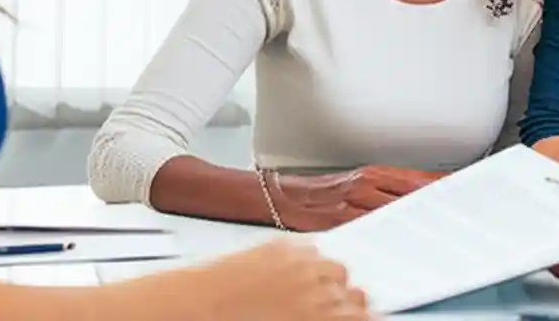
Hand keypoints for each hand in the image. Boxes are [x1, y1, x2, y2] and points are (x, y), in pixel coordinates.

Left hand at [190, 239, 370, 319]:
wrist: (192, 313)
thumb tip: (327, 319)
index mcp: (329, 318)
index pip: (365, 317)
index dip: (357, 320)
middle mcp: (322, 288)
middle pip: (356, 294)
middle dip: (342, 305)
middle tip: (321, 315)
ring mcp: (303, 263)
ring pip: (336, 268)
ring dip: (325, 282)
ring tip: (303, 295)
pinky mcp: (281, 244)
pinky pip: (308, 250)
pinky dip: (303, 262)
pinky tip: (286, 275)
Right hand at [273, 165, 445, 231]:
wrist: (286, 196)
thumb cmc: (325, 192)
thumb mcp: (360, 184)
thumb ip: (390, 190)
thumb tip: (421, 198)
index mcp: (375, 173)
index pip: (418, 177)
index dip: (442, 184)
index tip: (463, 189)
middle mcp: (368, 184)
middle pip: (412, 192)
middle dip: (436, 200)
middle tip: (459, 209)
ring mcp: (355, 201)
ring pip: (396, 209)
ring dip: (417, 216)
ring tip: (439, 225)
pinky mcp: (342, 219)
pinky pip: (371, 226)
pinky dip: (389, 231)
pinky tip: (403, 238)